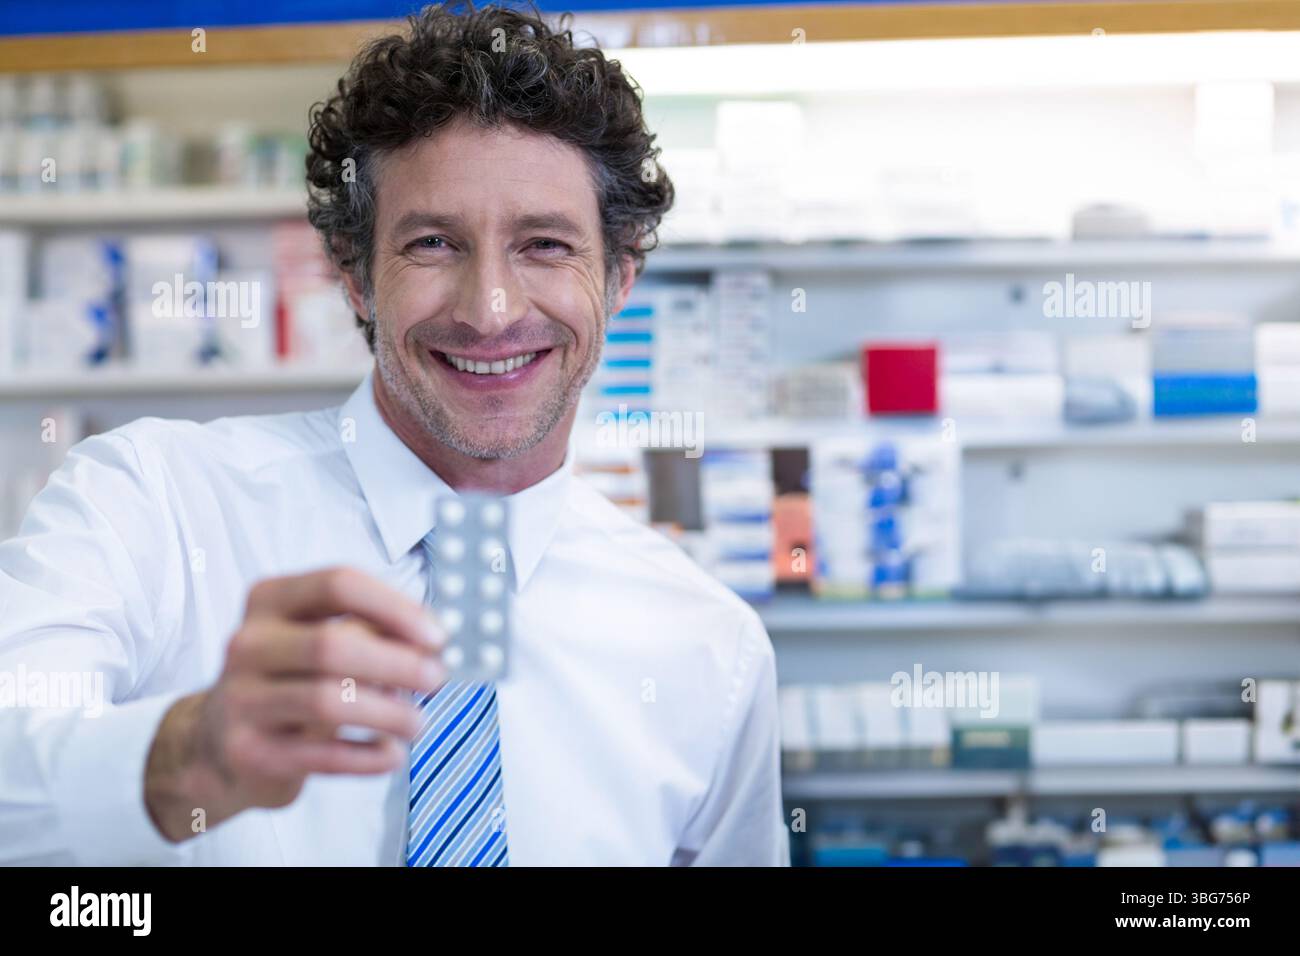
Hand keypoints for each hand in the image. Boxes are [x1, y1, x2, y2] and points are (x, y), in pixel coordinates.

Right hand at [145, 567, 445, 842]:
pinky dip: (367, 757)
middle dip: (397, 663)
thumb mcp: (317, 637)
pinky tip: (391, 755)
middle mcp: (247, 644)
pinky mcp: (248, 751)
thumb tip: (431, 643)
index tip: (437, 636)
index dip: (395, 607)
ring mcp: (242, 699)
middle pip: (332, 644)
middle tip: (436, 679)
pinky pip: (321, 755)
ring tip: (418, 724)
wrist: (217, 743)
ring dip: (388, 713)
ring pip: (327, 700)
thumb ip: (369, 630)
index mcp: (270, 599)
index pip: (338, 584)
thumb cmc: (289, 678)